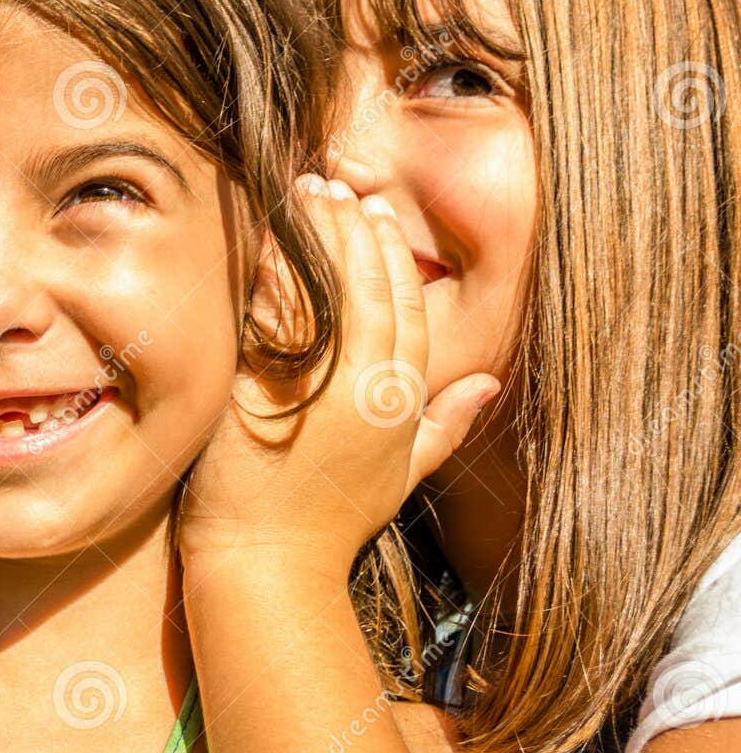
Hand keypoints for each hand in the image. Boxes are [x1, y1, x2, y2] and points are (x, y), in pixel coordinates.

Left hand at [180, 175, 499, 575]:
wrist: (268, 566)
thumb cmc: (329, 524)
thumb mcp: (404, 475)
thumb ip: (446, 424)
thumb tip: (490, 384)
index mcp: (401, 402)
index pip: (408, 309)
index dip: (392, 256)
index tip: (374, 213)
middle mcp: (367, 388)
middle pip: (370, 287)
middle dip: (353, 229)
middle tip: (334, 186)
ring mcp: (318, 389)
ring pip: (327, 291)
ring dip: (316, 235)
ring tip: (302, 193)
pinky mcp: (265, 392)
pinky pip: (273, 316)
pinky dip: (272, 272)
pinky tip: (263, 237)